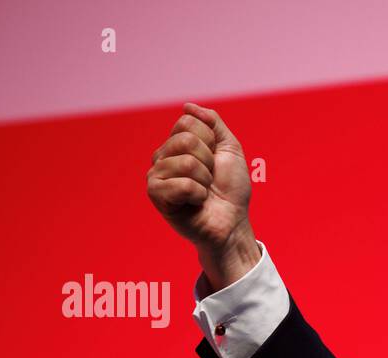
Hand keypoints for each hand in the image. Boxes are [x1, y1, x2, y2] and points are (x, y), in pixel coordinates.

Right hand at [146, 102, 258, 289]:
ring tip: (204, 192)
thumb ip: (213, 123)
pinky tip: (195, 203)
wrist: (232, 222)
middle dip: (208, 162)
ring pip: (185, 162)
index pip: (188, 122)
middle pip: (186, 139)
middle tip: (210, 179)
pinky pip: (181, 184)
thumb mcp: (230, 149)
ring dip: (205, 180)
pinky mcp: (155, 194)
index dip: (210, 142)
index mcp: (177, 144)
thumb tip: (188, 106)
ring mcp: (157, 174)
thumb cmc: (231, 190)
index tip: (215, 161)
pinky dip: (197, 194)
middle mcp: (163, 156)